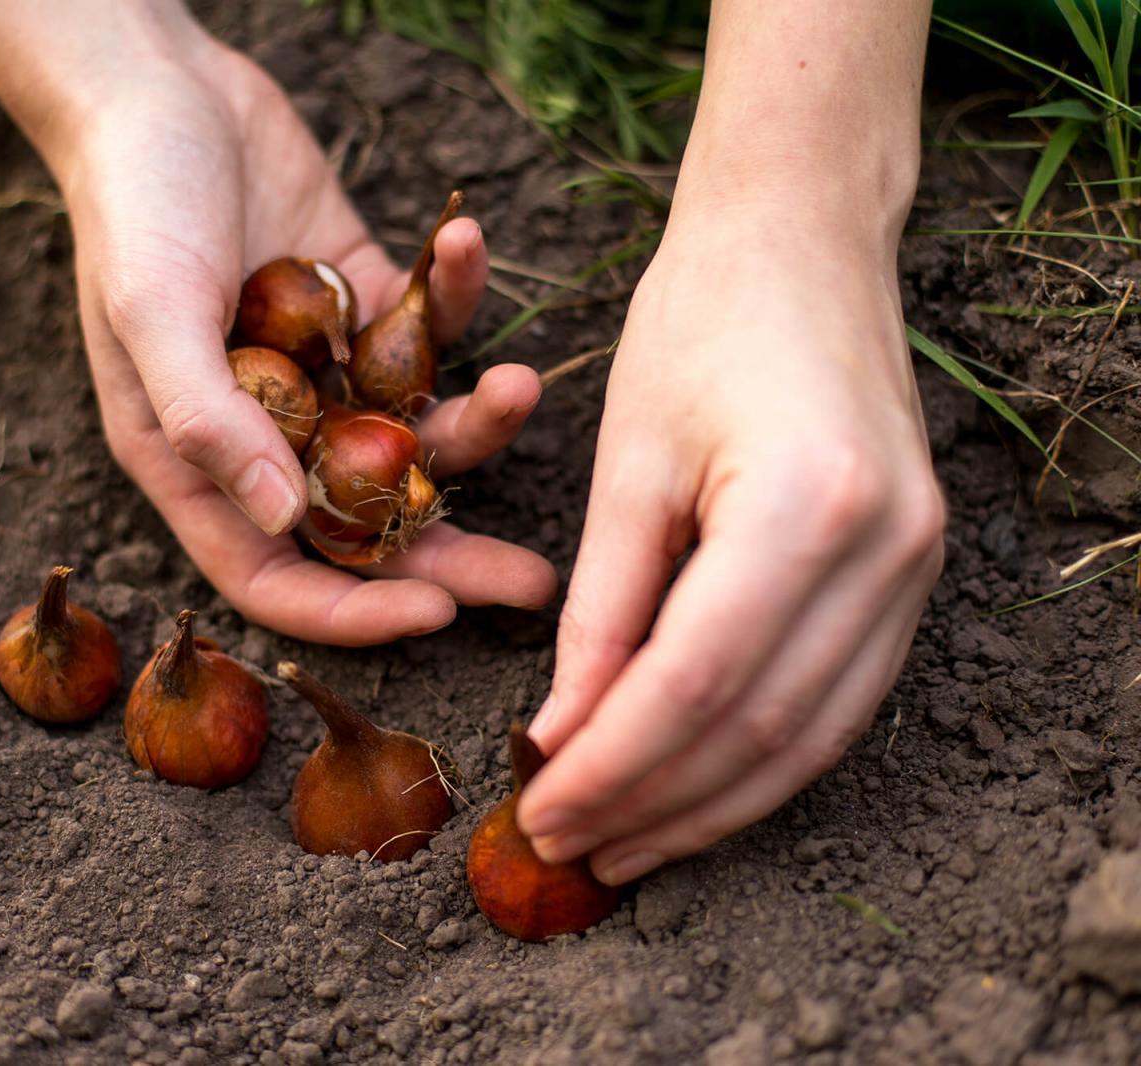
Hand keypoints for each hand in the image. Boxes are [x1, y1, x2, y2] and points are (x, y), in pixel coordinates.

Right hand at [57, 27, 554, 643]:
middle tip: (534, 584)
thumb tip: (276, 519)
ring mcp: (321, 369)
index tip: (437, 614)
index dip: (351, 609)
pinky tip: (463, 240)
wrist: (161, 85)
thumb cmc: (133, 202)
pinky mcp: (362, 302)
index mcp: (198, 459)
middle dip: (449, 554)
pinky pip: (424, 327)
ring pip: (412, 431)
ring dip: (475, 420)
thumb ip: (207, 419)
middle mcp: (265, 429)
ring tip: (521, 385)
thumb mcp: (151, 310)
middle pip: (363, 522)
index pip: (274, 572)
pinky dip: (451, 294)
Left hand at [516, 206, 944, 884]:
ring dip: (711, 806)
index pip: (693, 686)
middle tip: (568, 848)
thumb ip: (601, 611)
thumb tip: (563, 737)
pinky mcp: (915, 576)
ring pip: (809, 738)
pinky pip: (840, 704)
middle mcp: (886, 550)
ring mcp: (917, 569)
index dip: (611, 767)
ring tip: (624, 846)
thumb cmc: (697, 323)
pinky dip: (761, 760)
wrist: (802, 242)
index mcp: (806, 506)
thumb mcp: (627, 464)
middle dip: (654, 805)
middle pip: (757, 730)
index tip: (540, 812)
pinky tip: (695, 790)